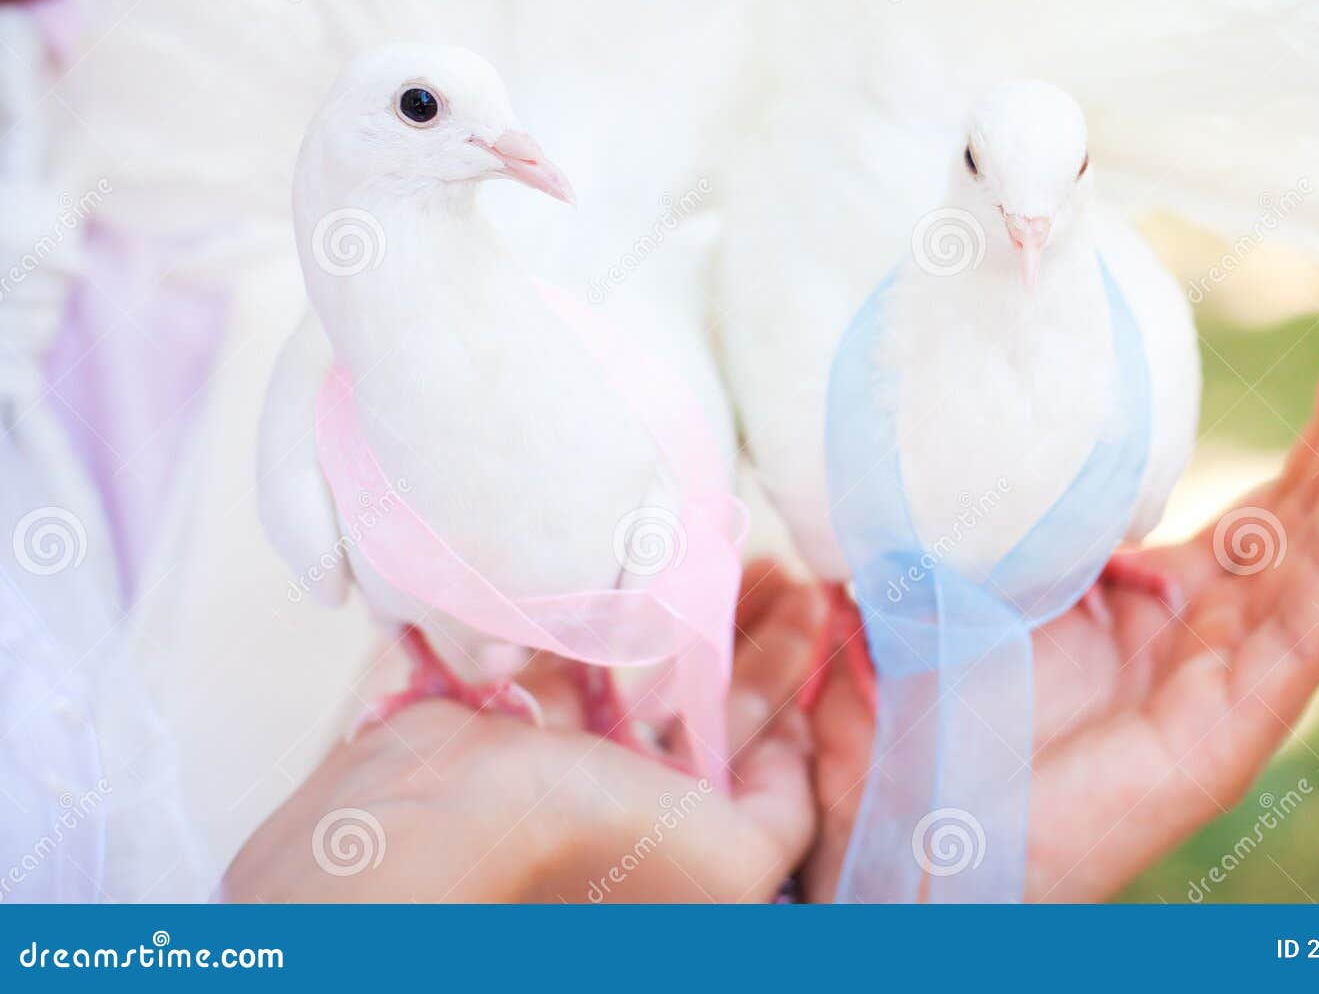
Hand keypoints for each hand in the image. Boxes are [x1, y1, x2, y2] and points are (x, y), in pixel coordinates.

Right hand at [225, 561, 824, 902]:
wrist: (419, 833)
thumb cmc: (578, 844)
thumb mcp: (728, 863)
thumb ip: (783, 812)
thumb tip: (790, 744)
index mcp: (681, 840)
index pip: (760, 746)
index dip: (789, 671)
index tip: (814, 602)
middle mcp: (623, 802)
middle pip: (703, 697)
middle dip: (743, 627)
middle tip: (773, 564)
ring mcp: (554, 759)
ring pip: (634, 663)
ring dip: (674, 602)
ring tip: (707, 538)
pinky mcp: (492, 716)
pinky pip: (552, 648)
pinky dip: (580, 610)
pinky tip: (617, 554)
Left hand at [806, 310, 1318, 900]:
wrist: (915, 831)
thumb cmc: (932, 714)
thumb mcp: (970, 574)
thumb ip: (994, 505)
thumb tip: (964, 407)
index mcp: (1161, 601)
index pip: (1267, 503)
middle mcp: (1209, 637)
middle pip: (1317, 515)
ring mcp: (1224, 685)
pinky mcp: (1224, 738)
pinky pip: (1297, 635)